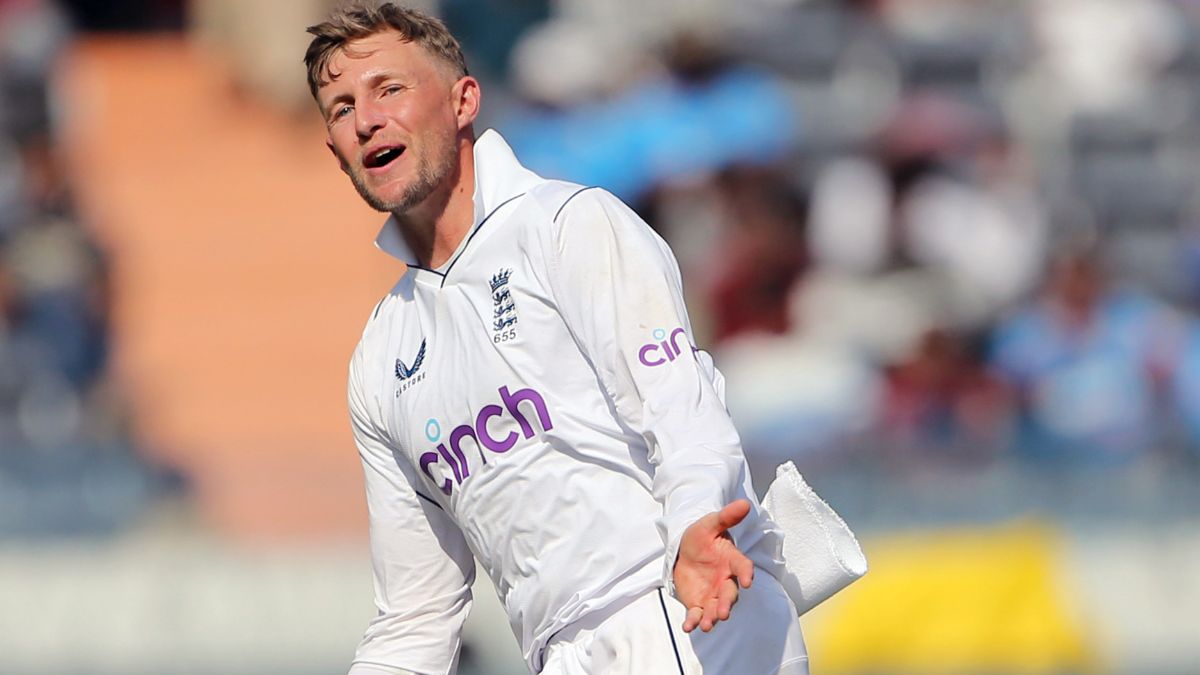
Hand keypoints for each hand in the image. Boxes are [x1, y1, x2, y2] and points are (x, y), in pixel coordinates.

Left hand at [671, 499, 754, 632]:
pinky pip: (697, 614)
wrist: (685, 550)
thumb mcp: (710, 523)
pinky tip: (688, 627)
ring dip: (712, 617)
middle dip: (727, 604)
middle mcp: (725, 580)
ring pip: (715, 608)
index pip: (742, 567)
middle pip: (730, 594)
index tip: (747, 580)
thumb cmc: (702, 536)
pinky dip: (694, 622)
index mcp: (732, 560)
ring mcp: (712, 593)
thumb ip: (726, 517)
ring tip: (707, 625)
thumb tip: (745, 503)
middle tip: (724, 613)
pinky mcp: (698, 602)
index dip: (746, 573)